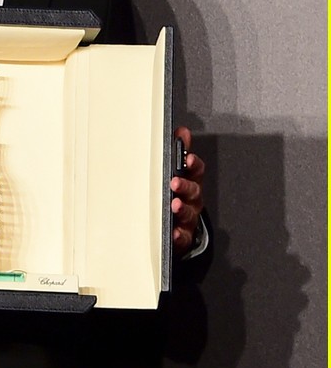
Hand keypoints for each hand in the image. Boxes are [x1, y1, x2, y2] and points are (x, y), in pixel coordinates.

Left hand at [171, 126, 204, 255]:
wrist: (178, 226)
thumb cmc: (178, 195)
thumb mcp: (178, 173)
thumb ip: (179, 151)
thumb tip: (181, 131)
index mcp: (190, 182)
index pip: (195, 170)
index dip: (193, 164)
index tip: (187, 158)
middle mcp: (192, 200)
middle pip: (193, 191)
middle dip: (185, 186)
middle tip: (174, 182)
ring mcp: (189, 218)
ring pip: (189, 213)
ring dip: (182, 208)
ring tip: (174, 205)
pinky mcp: (182, 236)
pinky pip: (182, 236)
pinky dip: (178, 234)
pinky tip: (173, 232)